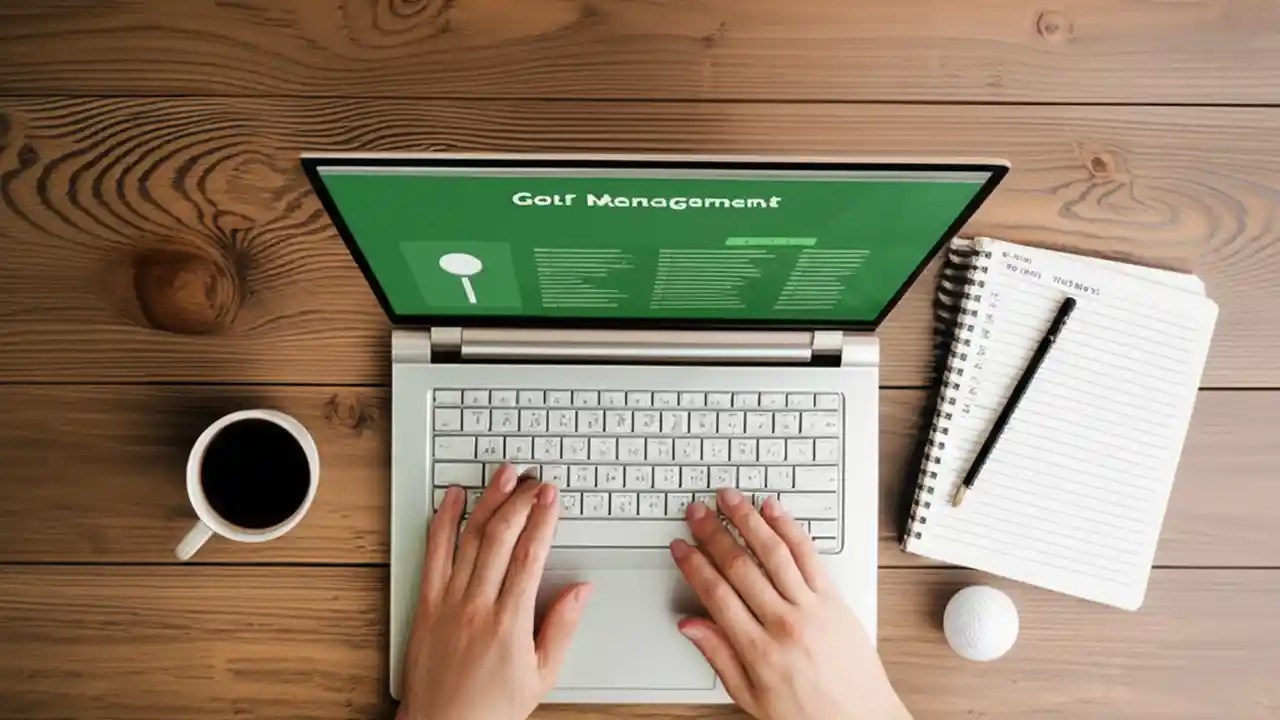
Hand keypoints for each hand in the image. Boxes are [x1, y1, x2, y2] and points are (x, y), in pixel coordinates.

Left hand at [398, 464, 591, 719]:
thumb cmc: (492, 708)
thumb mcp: (542, 675)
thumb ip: (562, 627)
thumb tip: (581, 590)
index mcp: (509, 623)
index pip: (529, 557)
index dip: (543, 520)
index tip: (552, 497)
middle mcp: (476, 606)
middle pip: (500, 538)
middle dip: (520, 502)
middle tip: (534, 481)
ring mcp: (447, 601)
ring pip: (468, 538)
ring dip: (487, 501)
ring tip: (503, 475)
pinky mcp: (425, 603)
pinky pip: (433, 553)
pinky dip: (442, 522)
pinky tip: (452, 498)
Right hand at [670, 488, 911, 719]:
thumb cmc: (809, 714)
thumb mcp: (751, 698)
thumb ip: (719, 657)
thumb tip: (689, 626)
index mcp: (759, 651)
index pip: (716, 595)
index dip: (694, 566)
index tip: (680, 547)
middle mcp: (785, 624)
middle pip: (740, 567)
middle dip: (713, 535)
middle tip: (696, 513)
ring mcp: (813, 608)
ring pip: (773, 553)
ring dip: (748, 521)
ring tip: (729, 499)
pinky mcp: (835, 599)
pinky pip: (809, 556)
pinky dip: (790, 529)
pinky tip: (774, 510)